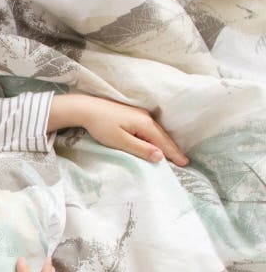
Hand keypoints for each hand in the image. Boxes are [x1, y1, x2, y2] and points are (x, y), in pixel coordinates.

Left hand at [48, 94, 189, 166]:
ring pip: (156, 132)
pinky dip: (156, 137)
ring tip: (173, 154)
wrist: (86, 108)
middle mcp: (146, 118)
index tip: (185, 163)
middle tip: (184, 161)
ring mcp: (140, 114)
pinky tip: (156, 142)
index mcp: (144, 124)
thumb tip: (160, 156)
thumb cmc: (101, 126)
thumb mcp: (120, 141)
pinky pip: (149, 129)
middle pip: (162, 136)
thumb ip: (140, 149)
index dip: (174, 154)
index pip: (163, 142)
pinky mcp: (133, 115)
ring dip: (165, 143)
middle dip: (173, 149)